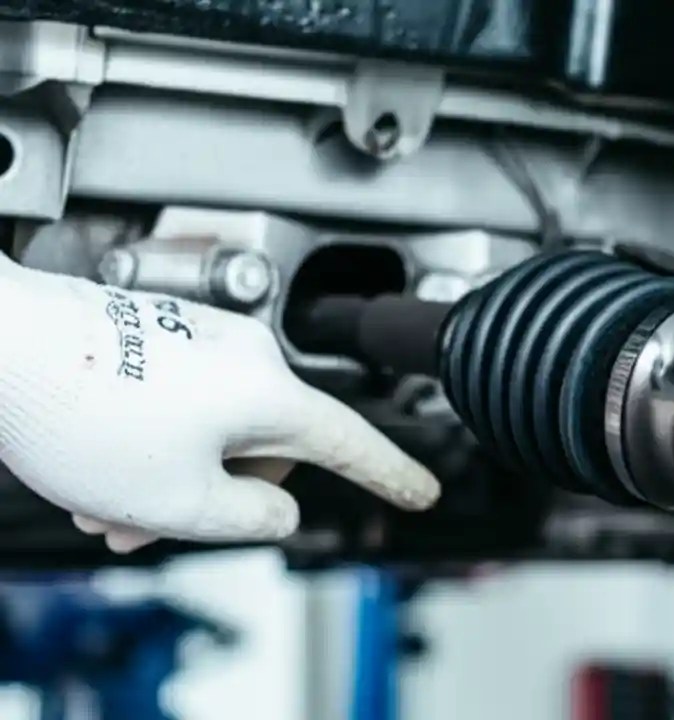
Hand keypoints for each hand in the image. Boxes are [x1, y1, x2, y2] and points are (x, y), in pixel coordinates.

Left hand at [0, 255, 438, 552]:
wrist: (1, 345)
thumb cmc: (84, 413)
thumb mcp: (180, 502)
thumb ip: (251, 521)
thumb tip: (278, 514)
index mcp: (268, 393)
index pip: (352, 444)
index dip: (393, 475)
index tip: (422, 489)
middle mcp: (245, 355)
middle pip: (265, 449)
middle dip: (216, 497)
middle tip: (151, 526)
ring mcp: (201, 340)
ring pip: (215, 431)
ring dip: (173, 479)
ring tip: (111, 506)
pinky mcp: (161, 335)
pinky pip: (183, 403)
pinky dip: (153, 443)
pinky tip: (101, 465)